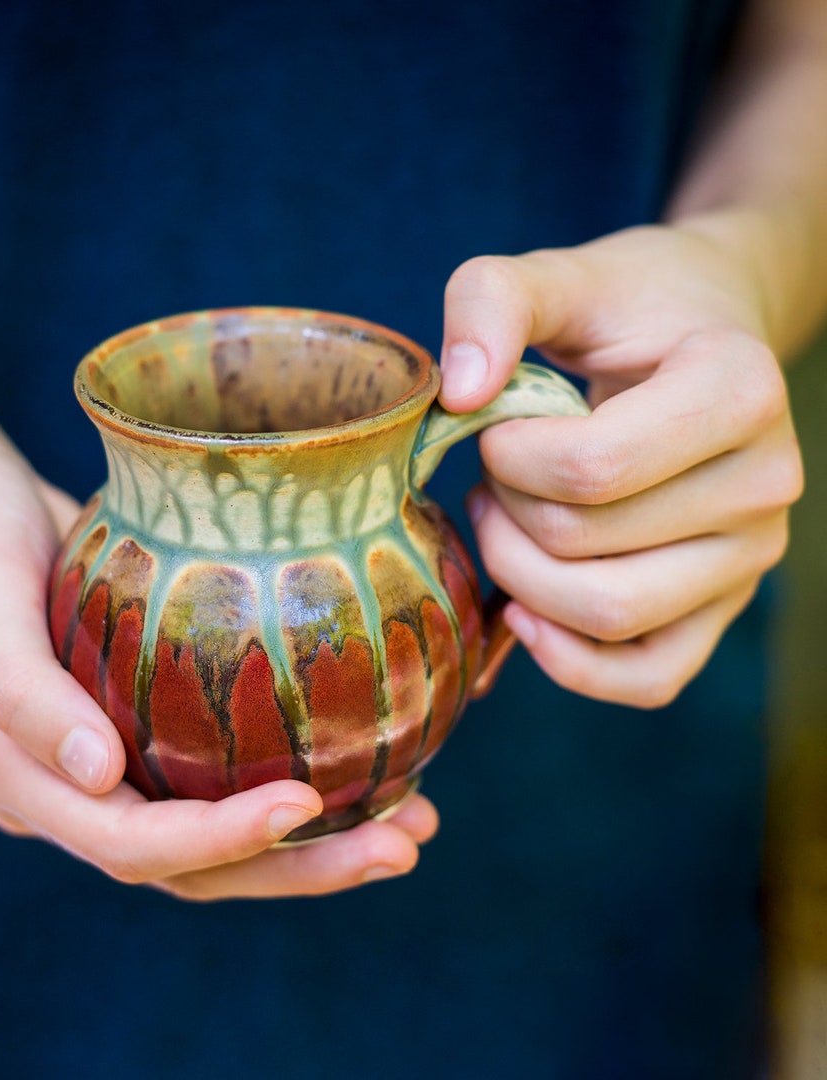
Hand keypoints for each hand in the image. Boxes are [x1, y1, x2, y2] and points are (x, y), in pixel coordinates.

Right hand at [0, 441, 436, 897]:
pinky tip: (365, 778)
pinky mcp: (134, 738)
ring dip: (308, 851)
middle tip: (402, 845)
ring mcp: (99, 772)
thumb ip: (20, 687)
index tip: (307, 804)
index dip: (216, 840)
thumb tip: (97, 774)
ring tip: (412, 827)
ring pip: (209, 847)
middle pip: (185, 868)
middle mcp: (62, 792)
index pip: (124, 843)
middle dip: (293, 868)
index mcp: (15, 776)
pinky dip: (287, 800)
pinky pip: (212, 788)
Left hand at [440, 223, 803, 707]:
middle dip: (502, 512)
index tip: (494, 424)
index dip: (508, 457)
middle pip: (584, 544)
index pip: (590, 467)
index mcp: (739, 391)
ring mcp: (749, 557)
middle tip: (489, 474)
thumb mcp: (560, 277)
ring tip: (503, 520)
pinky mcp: (721, 608)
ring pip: (608, 615)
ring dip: (520, 577)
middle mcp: (764, 483)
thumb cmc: (629, 309)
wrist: (702, 339)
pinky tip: (522, 615)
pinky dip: (571, 664)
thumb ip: (494, 300)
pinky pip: (648, 678)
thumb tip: (458, 395)